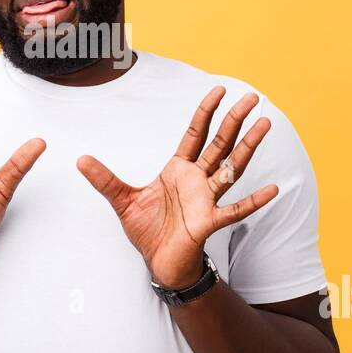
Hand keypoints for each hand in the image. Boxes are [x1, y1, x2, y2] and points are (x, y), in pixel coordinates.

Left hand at [76, 86, 277, 288]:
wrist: (158, 262)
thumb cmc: (147, 230)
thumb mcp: (121, 200)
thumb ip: (104, 179)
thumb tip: (79, 159)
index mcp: (179, 169)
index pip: (195, 133)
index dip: (206, 112)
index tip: (219, 90)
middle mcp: (197, 180)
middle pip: (219, 144)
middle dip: (234, 120)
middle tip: (252, 97)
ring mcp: (206, 199)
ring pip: (231, 169)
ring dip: (247, 148)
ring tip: (265, 125)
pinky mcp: (209, 222)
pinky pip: (234, 210)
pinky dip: (253, 201)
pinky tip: (272, 189)